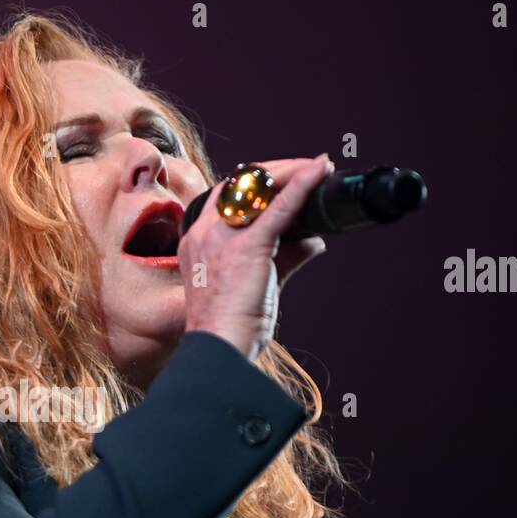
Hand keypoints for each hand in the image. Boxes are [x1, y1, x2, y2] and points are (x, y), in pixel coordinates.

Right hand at [179, 153, 334, 361]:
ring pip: (258, 186)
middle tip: (308, 170)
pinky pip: (279, 208)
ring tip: (318, 168)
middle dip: (276, 171)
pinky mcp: (247, 247)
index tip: (284, 181)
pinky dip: (302, 185)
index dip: (255, 183)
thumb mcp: (255, 285)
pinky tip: (320, 171)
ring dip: (292, 172)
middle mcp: (203, 234)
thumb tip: (313, 242)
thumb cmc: (231, 327)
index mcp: (196, 243)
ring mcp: (222, 238)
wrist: (220, 349)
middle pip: (239, 182)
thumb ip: (284, 257)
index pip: (224, 195)